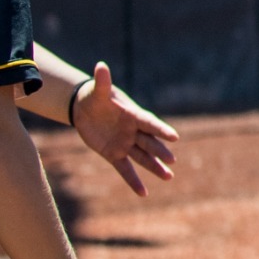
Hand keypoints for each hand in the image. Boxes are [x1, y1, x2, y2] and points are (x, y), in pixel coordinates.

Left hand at [72, 63, 178, 195]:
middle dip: (160, 151)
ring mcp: (125, 144)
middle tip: (172, 160)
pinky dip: (133, 181)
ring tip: (168, 176)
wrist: (85, 110)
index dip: (160, 130)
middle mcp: (133, 131)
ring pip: (142, 158)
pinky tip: (144, 193)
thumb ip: (102, 81)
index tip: (174, 137)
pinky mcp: (114, 154)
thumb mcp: (96, 90)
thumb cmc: (95, 97)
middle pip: (149, 143)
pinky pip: (125, 169)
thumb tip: (101, 66)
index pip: (149, 123)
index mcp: (133, 115)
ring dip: (154, 167)